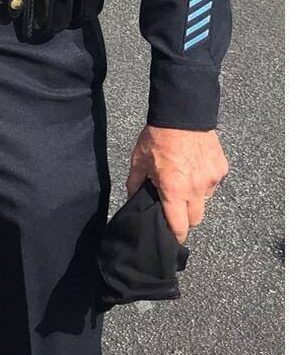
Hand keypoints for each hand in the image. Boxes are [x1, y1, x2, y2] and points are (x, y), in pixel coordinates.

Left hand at [126, 124, 227, 239]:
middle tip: (175, 211)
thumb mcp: (138, 162)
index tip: (172, 239)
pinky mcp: (221, 168)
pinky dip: (204, 182)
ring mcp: (211, 179)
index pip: (179, 225)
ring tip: (182, 184)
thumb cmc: (157, 138)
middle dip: (185, 219)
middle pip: (196, 219)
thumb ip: (135, 185)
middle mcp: (195, 188)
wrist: (182, 115)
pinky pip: (213, 184)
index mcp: (174, 190)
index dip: (175, 235)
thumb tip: (132, 200)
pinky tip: (193, 170)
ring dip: (195, 199)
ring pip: (205, 201)